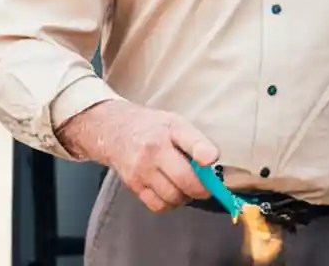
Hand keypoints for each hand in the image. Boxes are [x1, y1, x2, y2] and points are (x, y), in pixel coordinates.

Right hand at [57, 100, 218, 211]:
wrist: (115, 131)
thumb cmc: (153, 128)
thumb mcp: (177, 123)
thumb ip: (197, 142)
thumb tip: (213, 165)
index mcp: (171, 129)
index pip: (191, 141)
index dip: (204, 152)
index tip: (211, 161)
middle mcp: (155, 150)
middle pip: (184, 179)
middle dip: (202, 188)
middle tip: (207, 187)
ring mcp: (142, 170)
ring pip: (173, 196)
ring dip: (186, 197)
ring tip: (187, 187)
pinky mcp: (134, 186)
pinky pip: (158, 205)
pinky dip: (170, 204)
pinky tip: (172, 193)